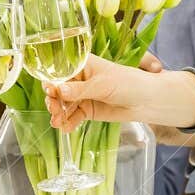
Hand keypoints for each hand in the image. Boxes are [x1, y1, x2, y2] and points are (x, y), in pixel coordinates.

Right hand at [45, 54, 194, 131]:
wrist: (146, 100)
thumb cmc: (128, 83)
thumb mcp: (103, 84)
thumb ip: (80, 89)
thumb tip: (59, 90)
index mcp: (82, 65)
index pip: (61, 72)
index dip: (52, 81)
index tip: (49, 90)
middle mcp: (79, 80)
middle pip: (59, 90)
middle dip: (54, 100)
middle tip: (54, 110)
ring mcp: (82, 96)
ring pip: (64, 105)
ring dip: (59, 114)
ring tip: (57, 122)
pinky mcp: (87, 110)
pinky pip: (73, 117)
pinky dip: (68, 123)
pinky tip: (65, 129)